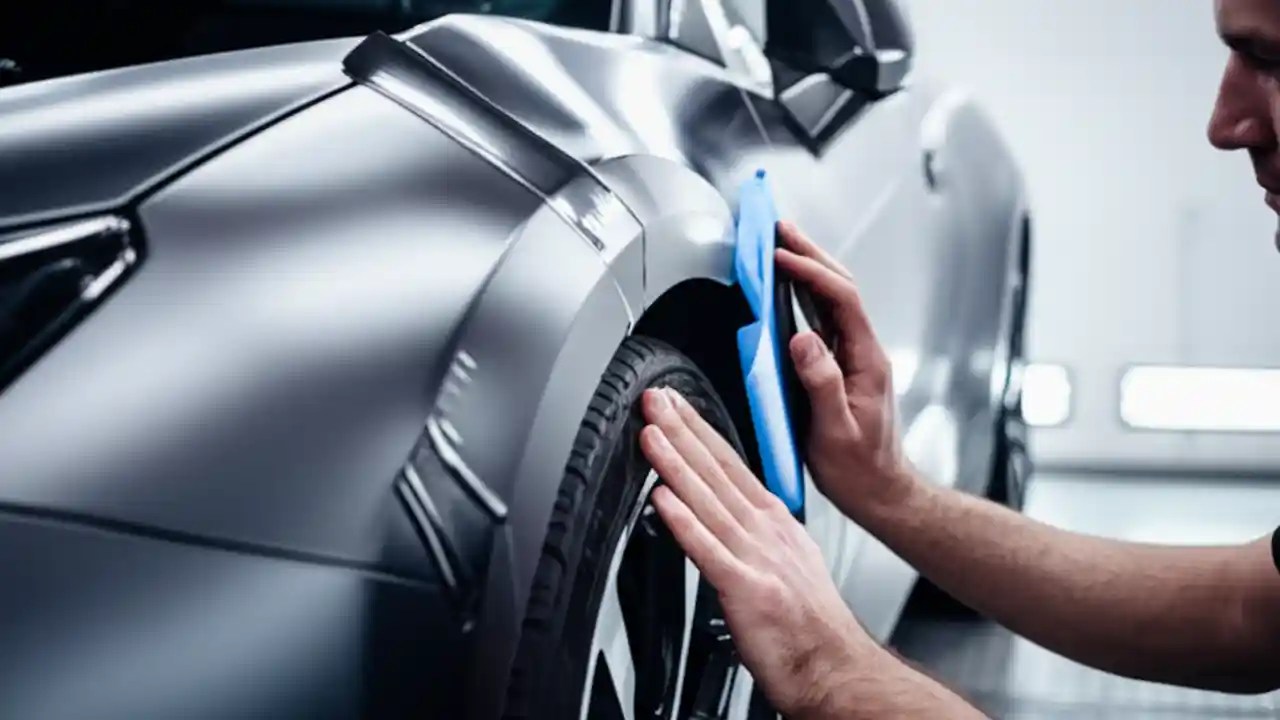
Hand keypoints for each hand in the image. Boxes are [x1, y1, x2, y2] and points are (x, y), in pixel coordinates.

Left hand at [639, 387, 876, 717]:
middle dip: (683, 431)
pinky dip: (685, 521)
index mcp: (775, 524)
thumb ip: (757, 535)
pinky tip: (662, 498)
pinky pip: (709, 551)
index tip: (677, 407)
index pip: (732, 465)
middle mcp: (765, 532)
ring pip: (708, 500)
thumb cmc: (811, 626)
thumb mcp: (789, 562)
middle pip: (717, 471)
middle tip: (655, 398)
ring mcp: (755, 557)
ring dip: (676, 463)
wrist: (838, 668)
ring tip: (651, 432)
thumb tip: (731, 516)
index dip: (700, 432)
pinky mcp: (745, 589)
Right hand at [774, 221, 910, 517]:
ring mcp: (854, 357)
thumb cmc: (860, 469)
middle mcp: (863, 351)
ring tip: (780, 245)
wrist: (881, 492)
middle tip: (778, 228)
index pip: (841, 299)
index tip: (780, 256)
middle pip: (839, 288)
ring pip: (832, 300)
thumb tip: (802, 340)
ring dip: (808, 269)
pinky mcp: (842, 366)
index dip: (810, 272)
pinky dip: (804, 296)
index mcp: (866, 359)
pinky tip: (787, 289)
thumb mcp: (835, 431)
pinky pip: (824, 319)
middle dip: (810, 254)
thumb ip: (820, 383)